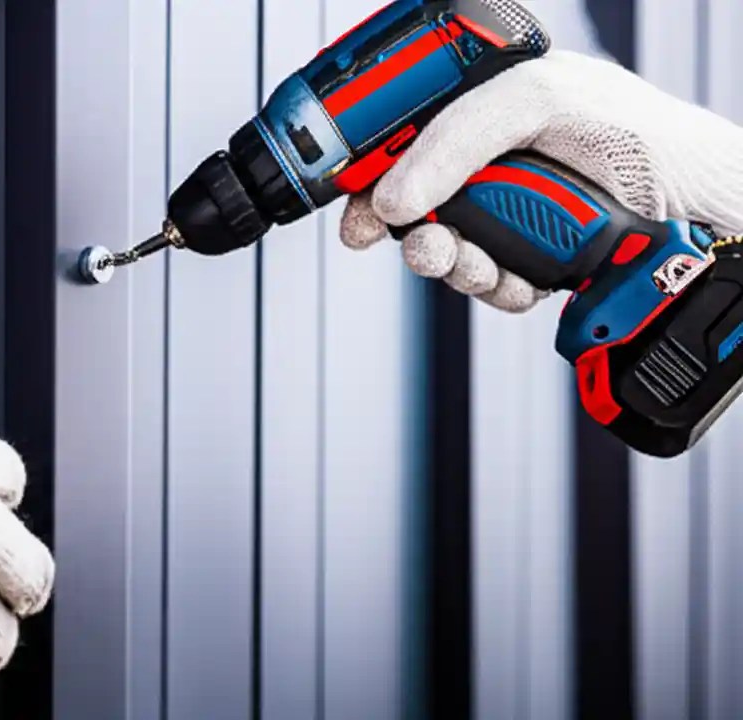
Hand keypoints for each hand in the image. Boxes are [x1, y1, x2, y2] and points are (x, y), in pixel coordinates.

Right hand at [340, 50, 742, 311]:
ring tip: (483, 263)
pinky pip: (488, 284)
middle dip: (416, 233)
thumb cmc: (636, 131)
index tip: (357, 207)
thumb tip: (395, 195)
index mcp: (484, 113)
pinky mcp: (530, 260)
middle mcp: (492, 164)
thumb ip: (456, 137)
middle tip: (424, 244)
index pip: (403, 141)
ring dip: (458, 266)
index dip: (370, 175)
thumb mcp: (536, 100)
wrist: (700, 204)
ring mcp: (510, 214)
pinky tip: (525, 278)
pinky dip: (499, 288)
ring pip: (448, 252)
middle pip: (415, 208)